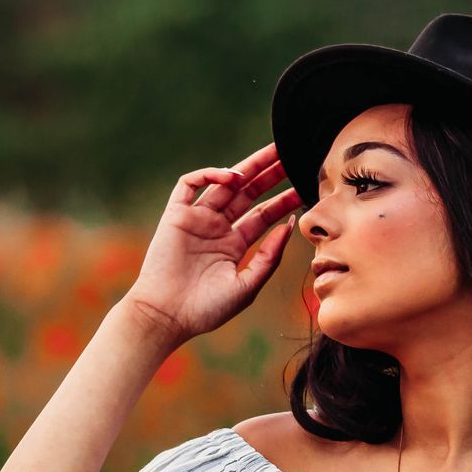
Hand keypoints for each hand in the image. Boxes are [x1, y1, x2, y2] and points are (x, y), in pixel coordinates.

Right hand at [119, 143, 303, 347]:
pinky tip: (233, 177)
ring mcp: (196, 220)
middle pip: (247, 193)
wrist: (167, 317)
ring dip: (248, 167)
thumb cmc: (206, 309)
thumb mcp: (247, 286)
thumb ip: (269, 257)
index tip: (304, 186)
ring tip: (273, 154)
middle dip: (269, 174)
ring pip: (224, 184)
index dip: (283, 200)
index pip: (262, 215)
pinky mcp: (175, 215)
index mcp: (233, 245)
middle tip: (292, 155)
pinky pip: (189, 184)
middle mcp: (216, 229)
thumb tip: (288, 226)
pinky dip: (209, 175)